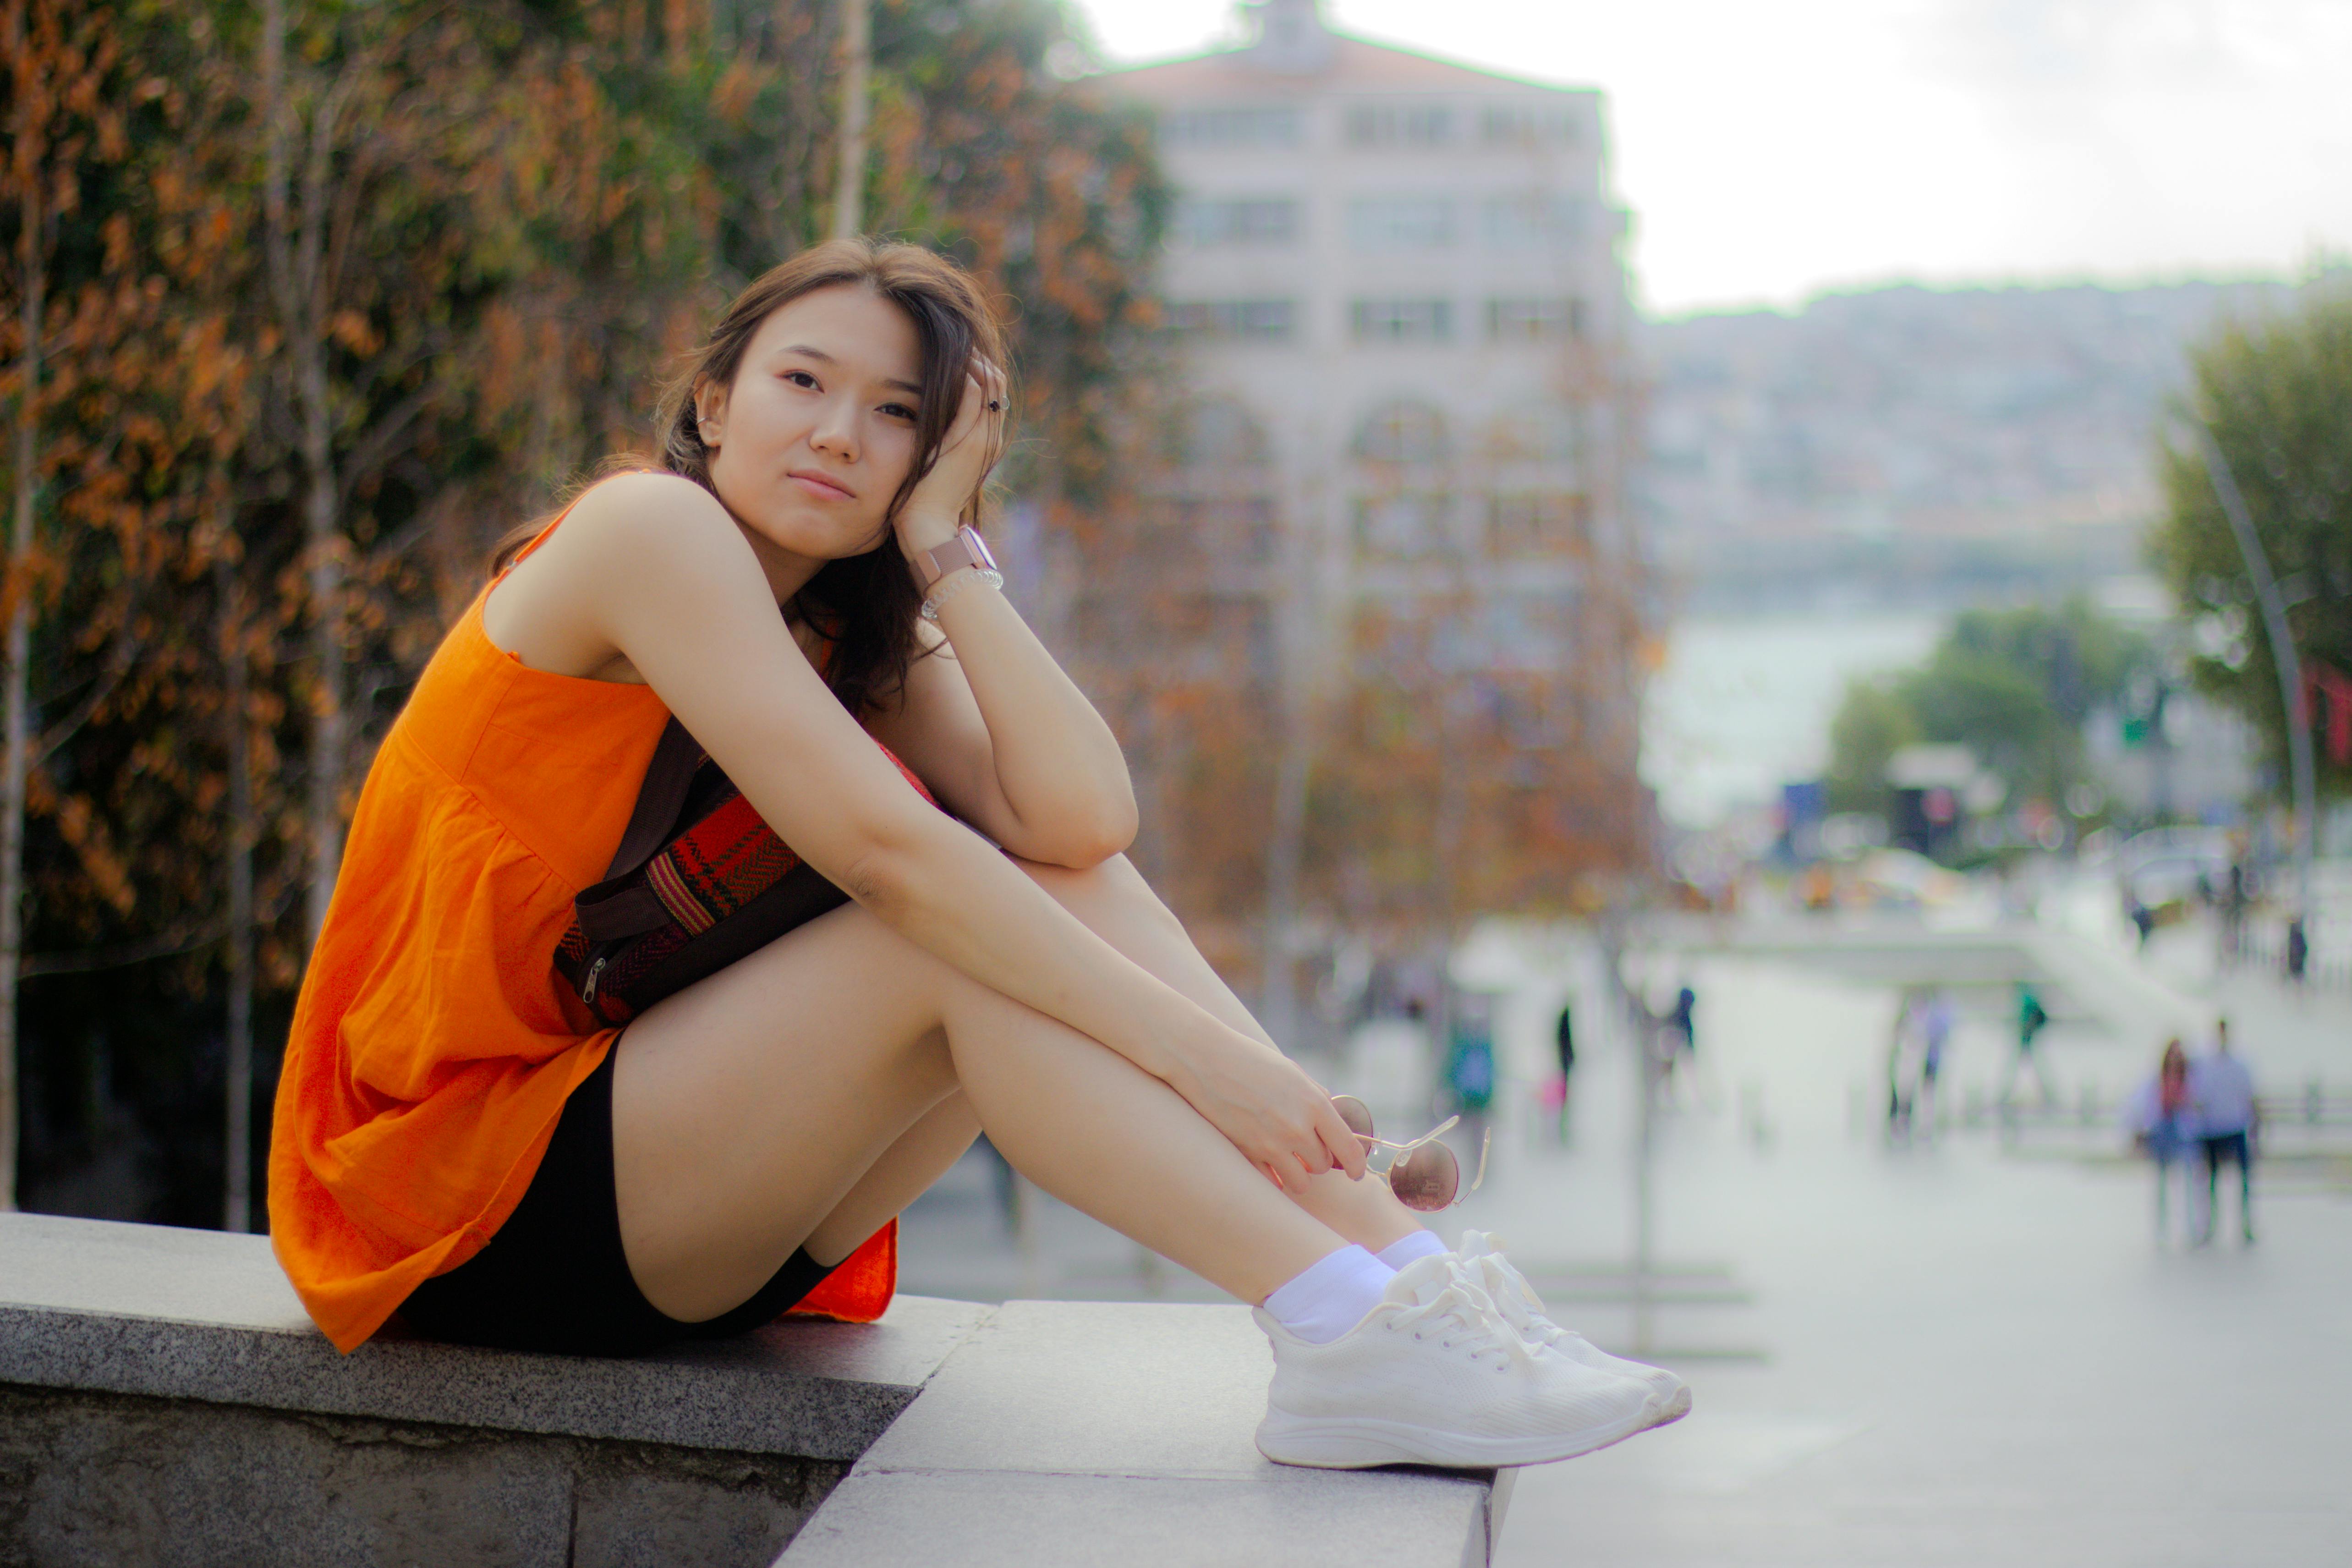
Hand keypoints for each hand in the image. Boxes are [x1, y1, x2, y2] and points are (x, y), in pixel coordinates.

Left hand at [896, 357, 1005, 558]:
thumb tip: (928, 416)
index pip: (995, 396)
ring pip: (991, 386)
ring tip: (955, 348)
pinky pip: (973, 397)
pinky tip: (950, 366)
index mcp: (987, 444)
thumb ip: (943, 439)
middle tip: (958, 345)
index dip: (981, 373)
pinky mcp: (967, 441)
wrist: (928, 523)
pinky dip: (964, 377)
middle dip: (980, 361)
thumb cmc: (924, 497)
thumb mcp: (939, 461)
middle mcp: (991, 439)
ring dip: (974, 363)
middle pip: (998, 386)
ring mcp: (982, 439)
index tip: (960, 357)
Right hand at [1169, 1023, 1369, 1192]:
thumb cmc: (1251, 1061)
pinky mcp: (1247, 1154)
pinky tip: (1269, 1164)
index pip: (1348, 1148)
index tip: (1356, 1174)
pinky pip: (1273, 1182)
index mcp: (1314, 1103)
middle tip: (1304, 1146)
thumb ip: (1316, 1098)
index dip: (1357, 1166)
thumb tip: (1336, 1123)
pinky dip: (1275, 1177)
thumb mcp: (1293, 1072)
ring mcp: (1271, 1144)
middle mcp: (1296, 1128)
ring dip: (1298, 1173)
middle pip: (1323, 1165)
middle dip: (1317, 1158)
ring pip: (1301, 1181)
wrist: (1205, 1059)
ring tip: (1288, 1159)